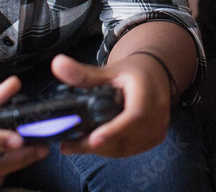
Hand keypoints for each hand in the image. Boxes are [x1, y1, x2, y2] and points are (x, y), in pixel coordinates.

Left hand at [50, 53, 171, 157]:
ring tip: (75, 144)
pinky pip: (130, 150)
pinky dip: (111, 149)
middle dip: (96, 144)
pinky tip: (94, 144)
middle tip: (68, 145)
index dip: (114, 130)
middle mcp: (157, 112)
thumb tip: (57, 64)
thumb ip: (83, 73)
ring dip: (101, 149)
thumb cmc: (131, 72)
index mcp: (147, 92)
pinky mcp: (156, 138)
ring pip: (127, 148)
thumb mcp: (109, 70)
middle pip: (127, 137)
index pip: (134, 115)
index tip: (93, 138)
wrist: (155, 75)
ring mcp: (158, 127)